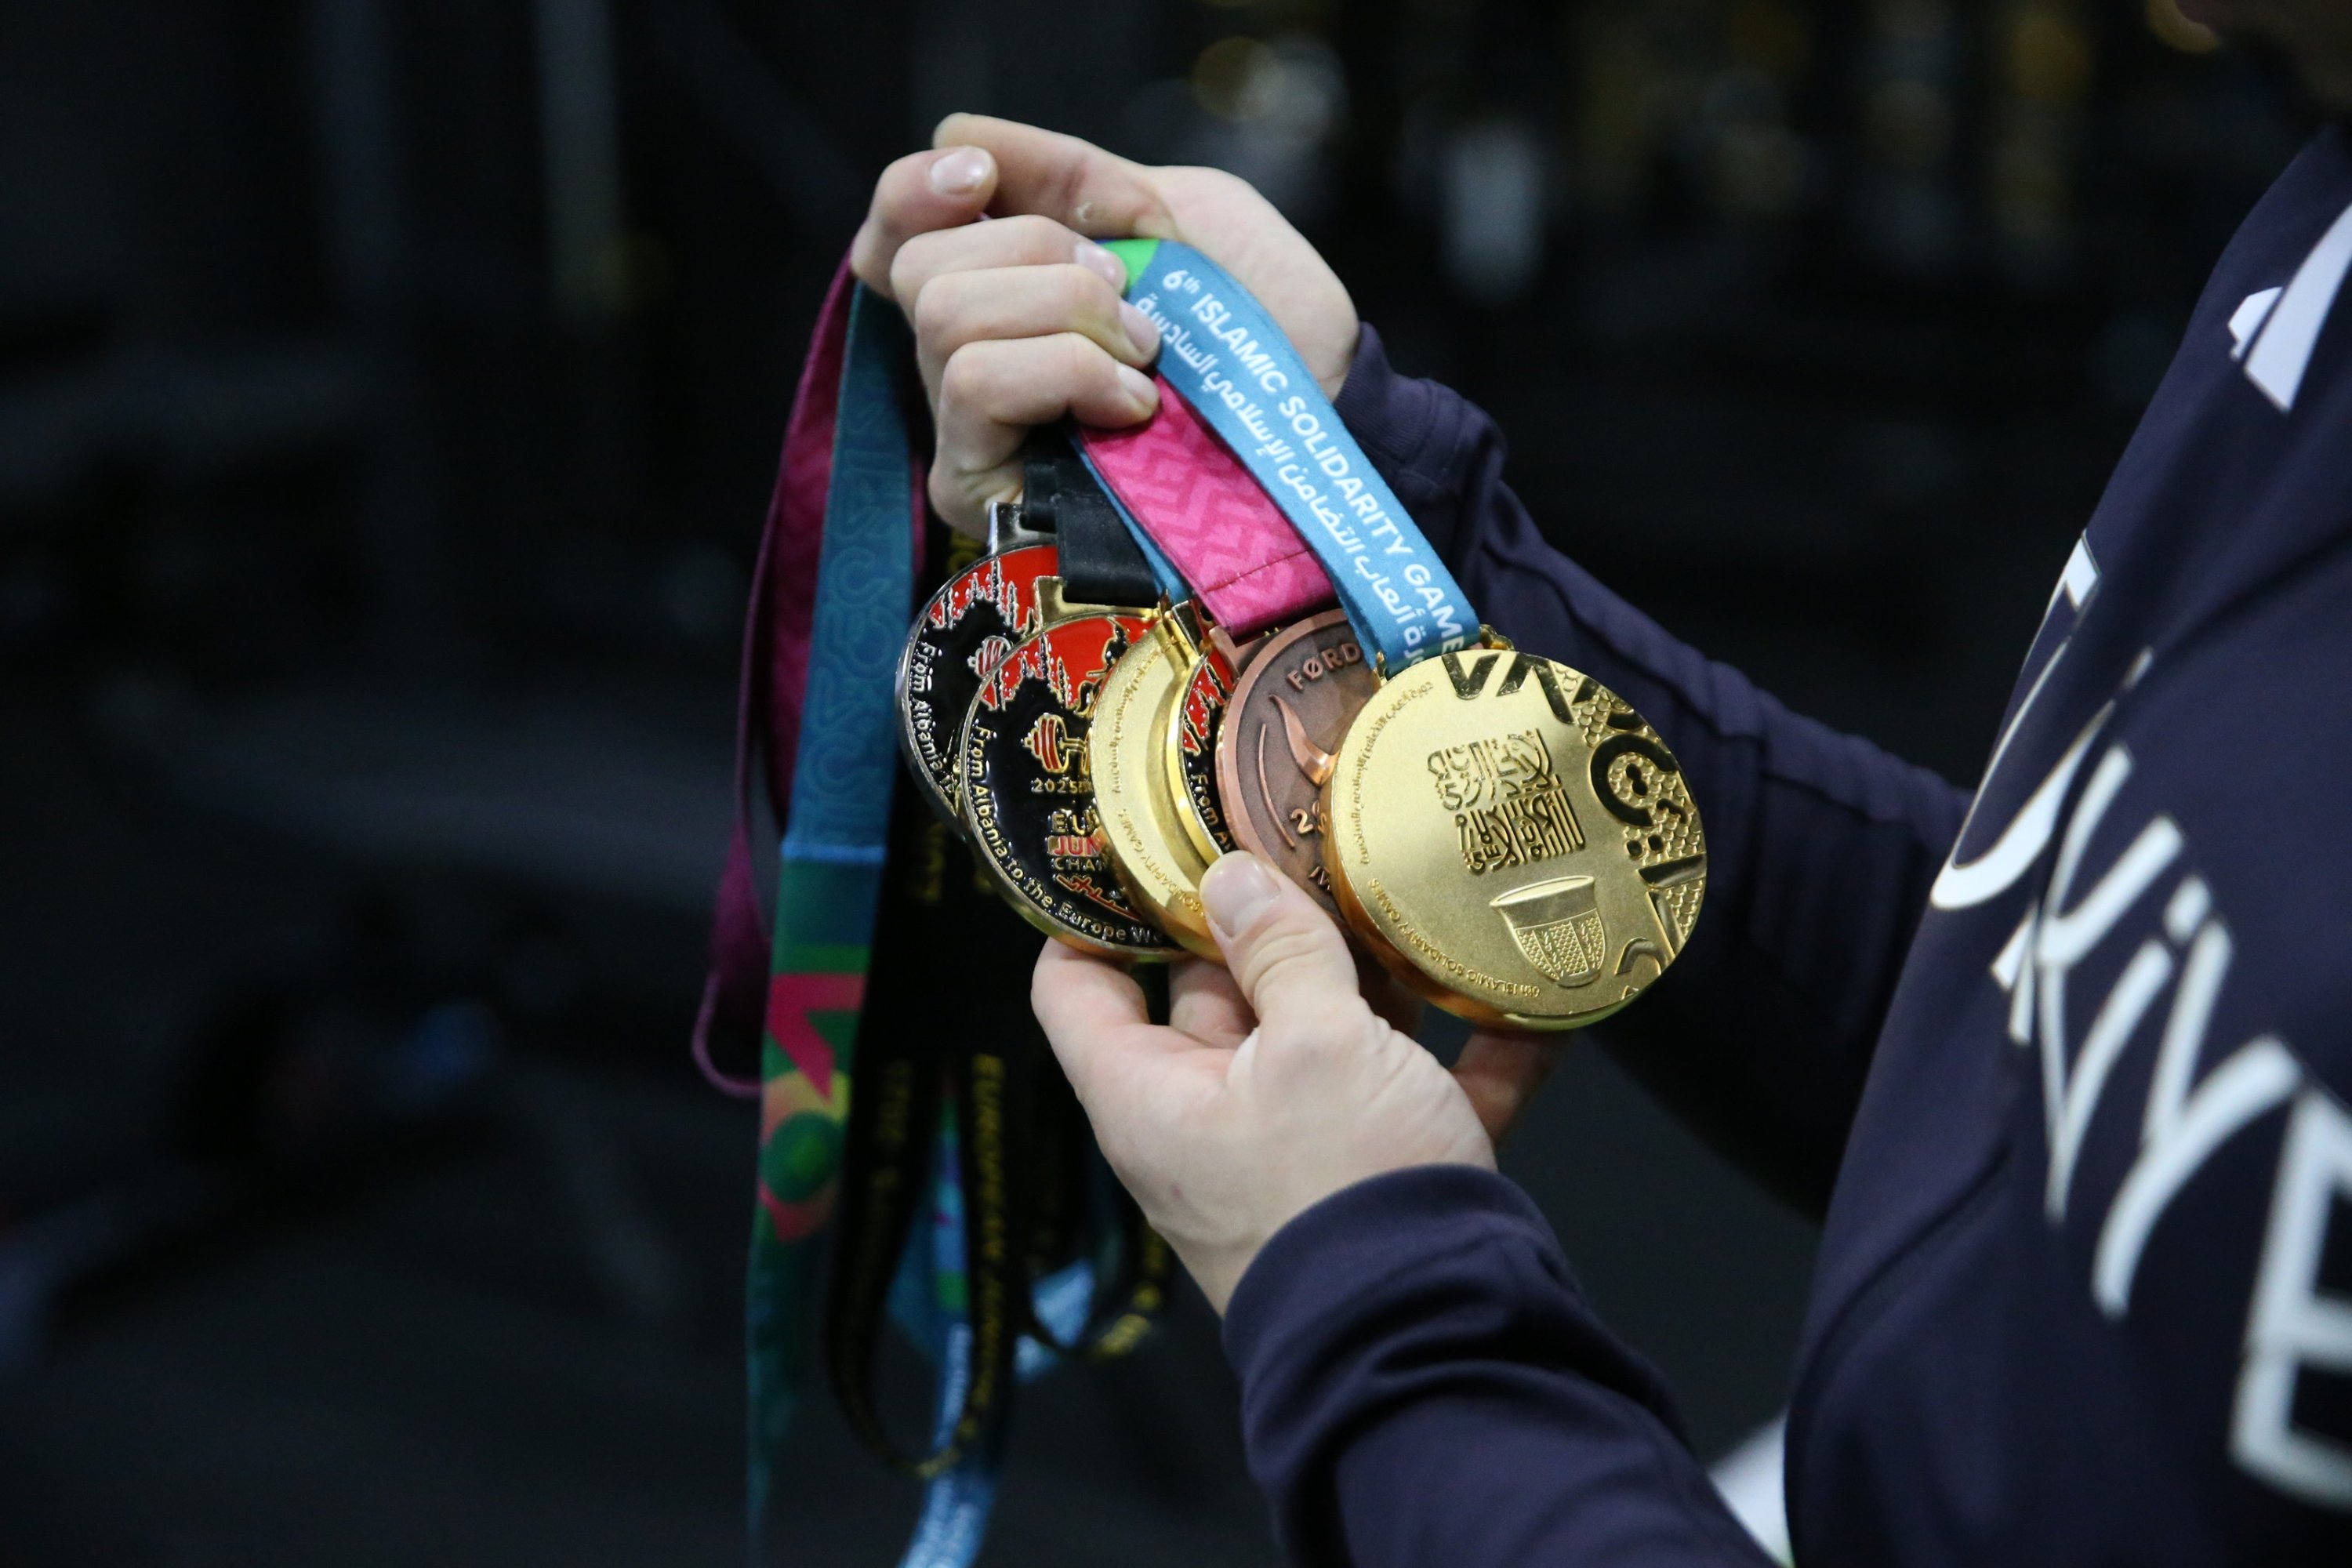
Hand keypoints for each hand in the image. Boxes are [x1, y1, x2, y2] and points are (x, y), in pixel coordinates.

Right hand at [849, 115, 1359, 531]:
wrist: (1324, 412)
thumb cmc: (1262, 322)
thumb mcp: (1181, 210)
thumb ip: (1073, 173)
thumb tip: (963, 142)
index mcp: (1000, 282)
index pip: (895, 228)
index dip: (916, 190)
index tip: (984, 179)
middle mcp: (965, 353)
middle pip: (918, 264)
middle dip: (1036, 251)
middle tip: (1130, 296)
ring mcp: (968, 427)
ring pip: (942, 315)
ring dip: (1063, 310)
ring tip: (1145, 351)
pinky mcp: (981, 488)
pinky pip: (975, 382)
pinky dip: (1064, 369)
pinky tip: (1131, 404)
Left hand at [1032, 853, 1563, 1312]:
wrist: (1440, 1337)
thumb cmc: (1344, 1193)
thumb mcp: (1313, 1044)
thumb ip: (1279, 951)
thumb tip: (1231, 877)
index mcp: (1150, 1092)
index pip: (1078, 985)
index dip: (1096, 909)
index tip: (1141, 840)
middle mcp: (1209, 1120)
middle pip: (1213, 993)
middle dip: (1263, 918)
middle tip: (1307, 830)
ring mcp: (1294, 1148)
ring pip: (1320, 1035)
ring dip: (1370, 976)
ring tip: (1413, 890)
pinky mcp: (1378, 1175)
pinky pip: (1414, 1092)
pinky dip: (1464, 1050)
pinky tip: (1520, 996)